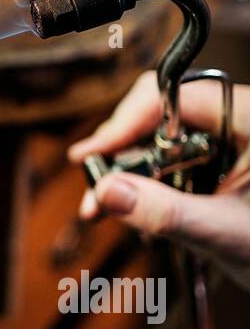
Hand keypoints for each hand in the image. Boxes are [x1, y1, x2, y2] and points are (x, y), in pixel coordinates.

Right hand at [69, 72, 249, 289]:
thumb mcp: (224, 233)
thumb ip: (166, 212)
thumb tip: (107, 191)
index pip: (176, 95)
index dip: (128, 121)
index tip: (94, 153)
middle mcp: (239, 116)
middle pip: (161, 109)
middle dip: (122, 148)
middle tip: (94, 184)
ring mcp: (228, 134)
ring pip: (161, 132)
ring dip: (128, 168)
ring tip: (101, 206)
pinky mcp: (219, 154)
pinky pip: (172, 152)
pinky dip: (147, 177)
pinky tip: (129, 204)